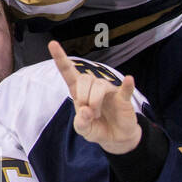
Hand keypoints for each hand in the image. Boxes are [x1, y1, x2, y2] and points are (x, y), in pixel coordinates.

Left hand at [48, 40, 140, 155]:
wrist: (116, 137)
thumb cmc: (97, 128)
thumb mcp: (83, 129)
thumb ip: (80, 123)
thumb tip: (86, 111)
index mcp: (79, 91)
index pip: (68, 71)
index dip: (60, 58)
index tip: (52, 43)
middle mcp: (94, 86)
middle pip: (84, 78)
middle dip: (83, 97)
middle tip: (87, 113)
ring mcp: (110, 90)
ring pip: (99, 86)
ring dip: (94, 102)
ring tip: (96, 115)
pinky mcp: (123, 98)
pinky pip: (125, 89)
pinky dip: (127, 85)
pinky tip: (129, 79)